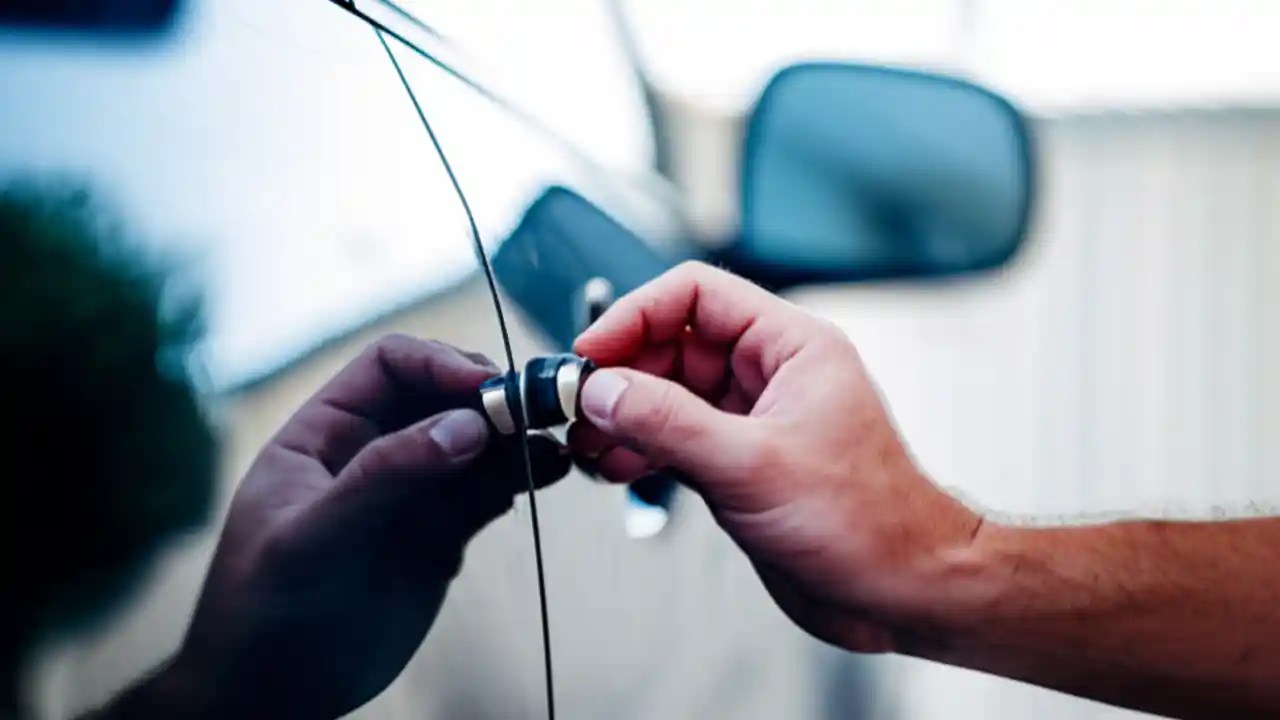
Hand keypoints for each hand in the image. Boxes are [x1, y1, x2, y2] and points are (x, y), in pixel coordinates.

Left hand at [136, 335, 567, 718]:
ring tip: (557, 439)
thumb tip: (464, 426)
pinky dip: (524, 476)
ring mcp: (412, 492)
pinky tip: (552, 470)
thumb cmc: (262, 607)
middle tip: (532, 412)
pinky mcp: (442, 534)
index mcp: (326, 432)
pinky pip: (490, 490)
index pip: (390, 366)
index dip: (439, 364)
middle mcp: (374, 450)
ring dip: (517, 435)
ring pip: (478, 441)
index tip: (485, 387)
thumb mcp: (312, 536)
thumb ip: (384, 476)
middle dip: (491, 397)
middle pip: (445, 396)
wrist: (274, 690)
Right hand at [570, 263, 981, 653]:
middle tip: (581, 404)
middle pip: (674, 344)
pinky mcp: (740, 464)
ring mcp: (753, 421)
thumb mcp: (751, 464)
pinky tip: (617, 466)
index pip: (698, 295)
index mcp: (791, 347)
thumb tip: (604, 389)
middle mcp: (770, 376)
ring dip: (625, 415)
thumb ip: (668, 422)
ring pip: (669, 395)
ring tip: (589, 441)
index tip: (595, 350)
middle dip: (623, 372)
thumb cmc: (869, 523)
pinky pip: (676, 438)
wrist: (900, 591)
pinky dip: (641, 448)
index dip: (638, 315)